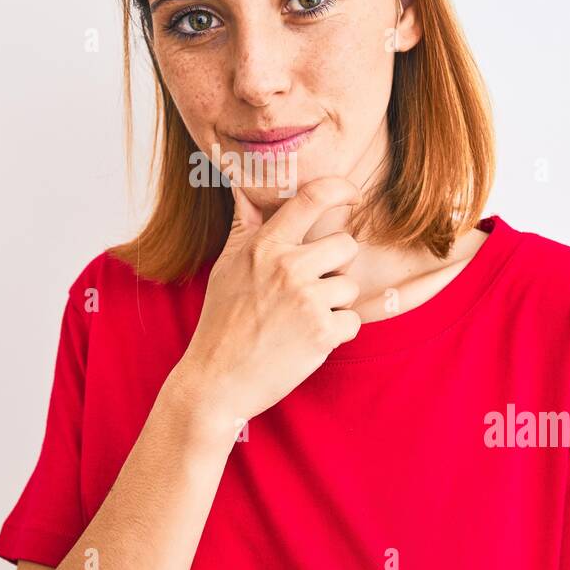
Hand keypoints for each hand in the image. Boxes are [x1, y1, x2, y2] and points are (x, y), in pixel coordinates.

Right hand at [175, 164, 362, 433]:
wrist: (216, 381)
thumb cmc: (221, 321)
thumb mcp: (226, 267)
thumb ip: (244, 227)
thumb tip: (242, 188)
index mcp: (264, 247)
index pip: (310, 199)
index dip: (339, 189)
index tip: (353, 193)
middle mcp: (287, 267)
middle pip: (346, 246)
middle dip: (336, 267)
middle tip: (311, 289)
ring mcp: (307, 300)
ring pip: (350, 287)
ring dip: (335, 305)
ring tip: (301, 320)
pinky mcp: (322, 333)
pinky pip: (352, 322)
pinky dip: (336, 335)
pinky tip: (306, 342)